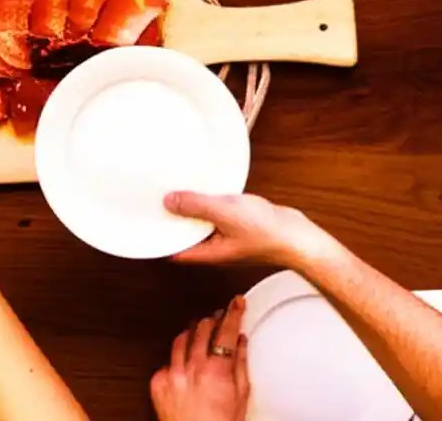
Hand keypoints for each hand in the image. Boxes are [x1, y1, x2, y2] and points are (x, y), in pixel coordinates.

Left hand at [151, 296, 249, 420]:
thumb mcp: (240, 397)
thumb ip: (239, 365)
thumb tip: (240, 343)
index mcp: (215, 371)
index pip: (225, 331)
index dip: (232, 313)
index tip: (236, 304)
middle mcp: (191, 368)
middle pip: (201, 329)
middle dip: (212, 320)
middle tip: (220, 317)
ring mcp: (171, 373)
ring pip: (181, 339)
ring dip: (193, 332)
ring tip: (201, 331)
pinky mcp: (157, 380)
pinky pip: (168, 359)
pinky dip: (178, 356)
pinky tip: (185, 359)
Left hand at [165, 192, 341, 269]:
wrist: (300, 237)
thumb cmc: (267, 233)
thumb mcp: (225, 213)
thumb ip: (195, 206)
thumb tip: (168, 200)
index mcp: (206, 253)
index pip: (170, 249)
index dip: (154, 237)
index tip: (142, 220)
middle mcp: (212, 248)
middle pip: (182, 235)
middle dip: (169, 220)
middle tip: (152, 201)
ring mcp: (225, 238)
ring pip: (199, 224)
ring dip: (189, 209)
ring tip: (173, 190)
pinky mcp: (237, 226)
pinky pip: (215, 215)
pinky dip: (208, 204)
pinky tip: (204, 188)